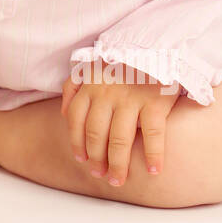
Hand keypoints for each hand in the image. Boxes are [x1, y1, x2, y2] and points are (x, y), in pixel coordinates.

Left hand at [59, 57, 178, 186]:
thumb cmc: (124, 60)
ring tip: (118, 179)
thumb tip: (63, 113)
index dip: (78, 143)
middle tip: (100, 175)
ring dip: (118, 164)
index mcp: (90, 85)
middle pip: (96, 135)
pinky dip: (153, 155)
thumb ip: (74, 86)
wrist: (158, 43)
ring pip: (120, 140)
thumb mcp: (92, 65)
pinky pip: (153, 134)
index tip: (82, 159)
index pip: (77, 121)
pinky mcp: (155, 101)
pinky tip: (153, 170)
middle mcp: (107, 94)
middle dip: (96, 159)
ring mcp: (130, 98)